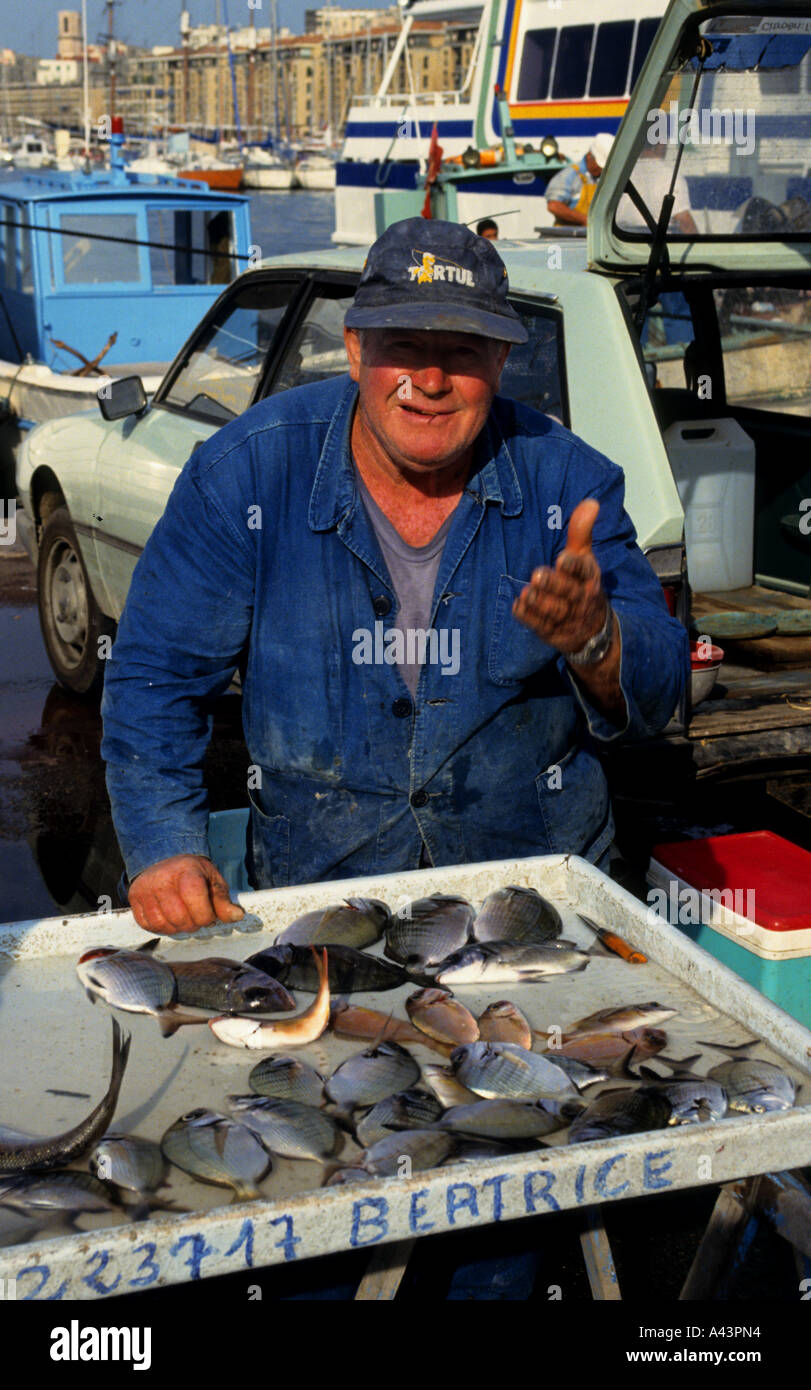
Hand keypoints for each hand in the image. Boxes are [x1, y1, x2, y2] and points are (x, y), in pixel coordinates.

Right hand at [128, 854, 244, 935]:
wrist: (163, 857)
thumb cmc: (191, 871)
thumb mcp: (211, 879)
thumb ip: (223, 900)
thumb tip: (236, 916)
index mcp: (186, 871)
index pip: (198, 905)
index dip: (207, 916)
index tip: (209, 913)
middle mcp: (162, 879)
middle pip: (180, 919)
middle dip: (193, 923)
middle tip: (196, 915)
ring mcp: (145, 889)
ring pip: (164, 925)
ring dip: (177, 927)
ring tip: (183, 915)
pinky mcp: (134, 898)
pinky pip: (148, 925)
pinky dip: (161, 927)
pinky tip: (168, 916)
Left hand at [512, 499, 609, 655]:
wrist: (592, 630)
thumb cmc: (582, 584)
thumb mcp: (585, 558)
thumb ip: (581, 532)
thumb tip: (591, 502)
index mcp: (589, 578)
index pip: (584, 571)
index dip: (574, 565)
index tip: (563, 558)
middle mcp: (579, 598)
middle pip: (568, 592)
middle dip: (554, 584)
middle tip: (537, 575)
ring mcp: (566, 617)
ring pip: (553, 611)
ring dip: (540, 602)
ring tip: (527, 593)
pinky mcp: (551, 630)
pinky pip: (539, 625)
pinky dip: (529, 617)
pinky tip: (519, 606)